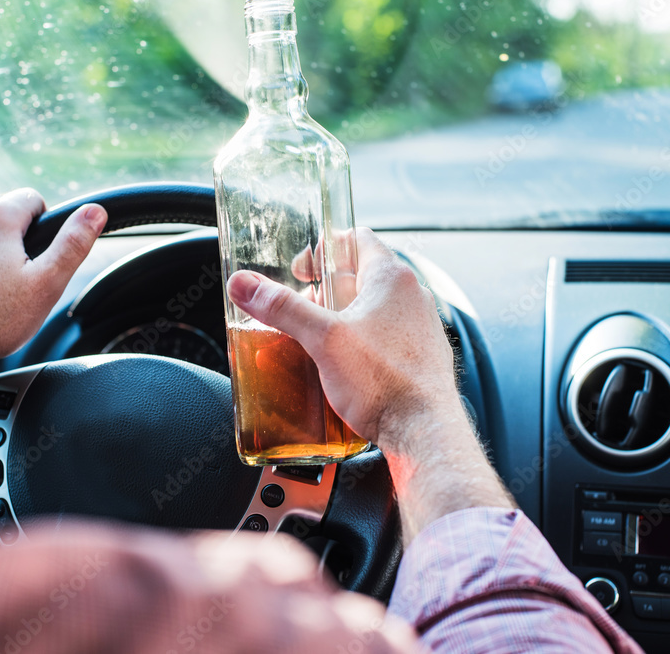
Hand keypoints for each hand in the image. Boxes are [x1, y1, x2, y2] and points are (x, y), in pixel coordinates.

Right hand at [227, 228, 512, 540]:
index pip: (357, 238)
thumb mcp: (322, 338)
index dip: (323, 247)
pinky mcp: (419, 357)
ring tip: (316, 339)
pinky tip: (342, 366)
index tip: (301, 269)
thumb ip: (282, 308)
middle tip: (300, 310)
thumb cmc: (385, 382)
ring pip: (372, 309)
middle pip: (361, 275)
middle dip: (325, 290)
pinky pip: (384, 337)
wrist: (424, 431)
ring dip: (342, 318)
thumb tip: (245, 285)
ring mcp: (419, 327)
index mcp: (391, 277)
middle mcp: (412, 296)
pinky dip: (360, 342)